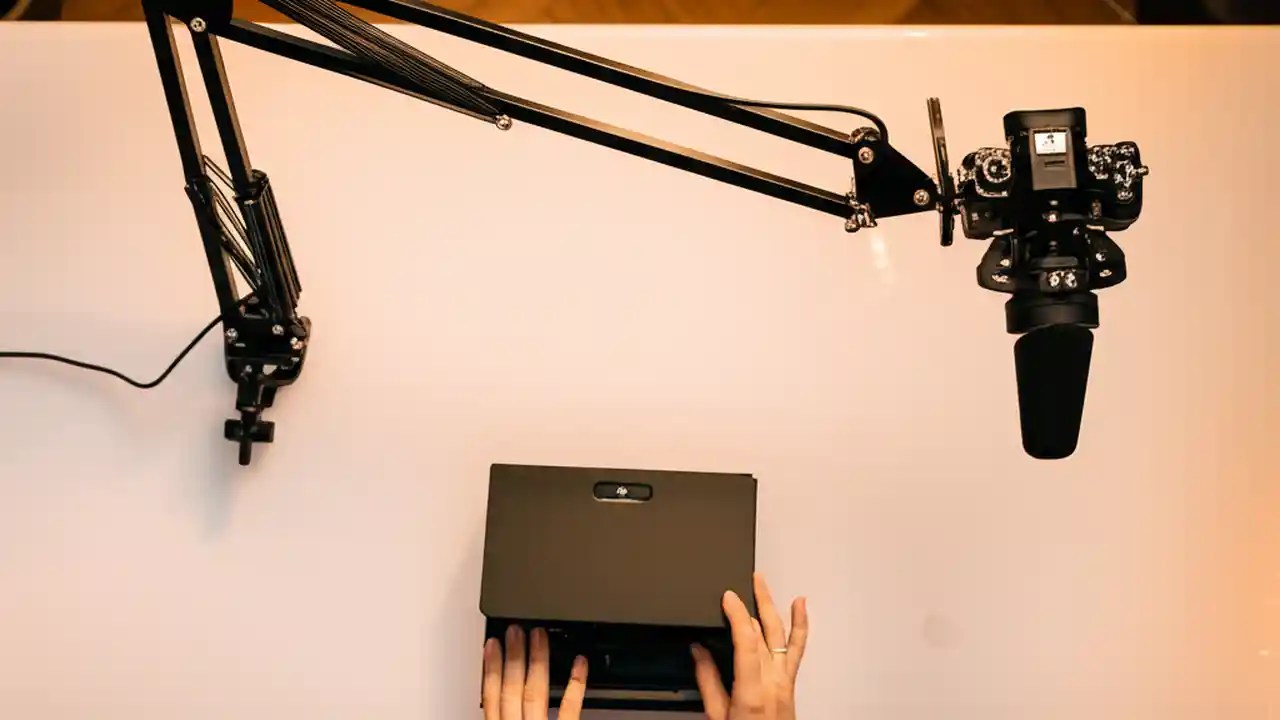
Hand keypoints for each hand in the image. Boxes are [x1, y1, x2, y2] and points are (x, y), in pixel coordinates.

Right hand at [483, 625, 587, 719]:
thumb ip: (502, 717)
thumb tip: (495, 702)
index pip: (492, 697)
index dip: (490, 668)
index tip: (492, 645)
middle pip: (512, 688)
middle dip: (513, 656)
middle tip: (515, 630)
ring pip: (535, 692)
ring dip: (537, 660)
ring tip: (538, 635)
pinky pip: (570, 708)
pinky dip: (576, 684)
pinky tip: (579, 663)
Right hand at [690, 573, 808, 719]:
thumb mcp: (716, 716)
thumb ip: (708, 682)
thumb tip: (698, 651)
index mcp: (752, 692)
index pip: (747, 642)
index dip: (738, 615)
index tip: (728, 597)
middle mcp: (773, 683)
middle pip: (764, 634)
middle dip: (752, 605)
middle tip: (742, 585)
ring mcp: (785, 681)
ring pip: (781, 635)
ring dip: (773, 606)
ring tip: (765, 585)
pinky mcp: (790, 683)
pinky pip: (797, 648)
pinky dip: (801, 625)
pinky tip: (800, 607)